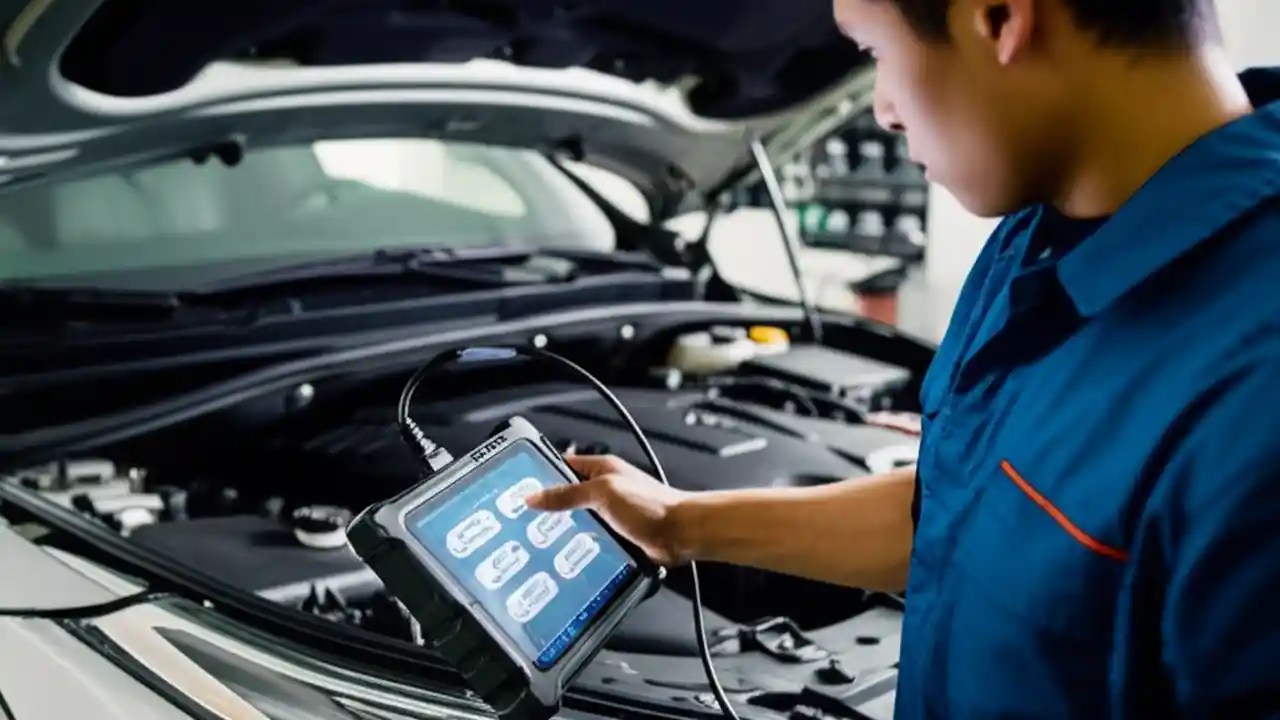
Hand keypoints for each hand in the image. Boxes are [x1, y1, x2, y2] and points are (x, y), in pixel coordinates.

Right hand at [525, 455, 691, 566]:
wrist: (680, 533)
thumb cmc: (651, 505)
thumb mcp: (603, 493)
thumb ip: (567, 495)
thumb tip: (535, 496)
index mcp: (601, 469)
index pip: (563, 466)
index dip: (542, 474)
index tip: (520, 486)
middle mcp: (605, 490)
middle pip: (568, 496)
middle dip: (549, 507)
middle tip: (524, 518)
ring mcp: (610, 514)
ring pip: (578, 520)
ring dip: (565, 529)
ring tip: (540, 539)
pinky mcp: (616, 536)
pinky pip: (591, 540)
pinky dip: (580, 546)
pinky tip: (566, 555)